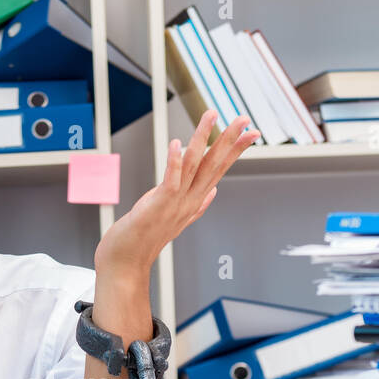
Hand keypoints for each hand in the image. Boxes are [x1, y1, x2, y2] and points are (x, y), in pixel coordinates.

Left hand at [94, 111, 257, 281]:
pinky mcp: (159, 203)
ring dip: (203, 139)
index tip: (251, 133)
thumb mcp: (177, 219)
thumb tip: (213, 192)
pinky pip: (171, 179)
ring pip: (194, 165)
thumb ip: (198, 205)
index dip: (235, 151)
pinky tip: (177, 143)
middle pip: (214, 165)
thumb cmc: (144, 239)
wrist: (127, 261)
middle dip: (229, 140)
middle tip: (243, 119)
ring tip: (211, 116)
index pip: (220, 170)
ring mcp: (176, 202)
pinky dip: (174, 160)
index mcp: (195, 201)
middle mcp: (189, 200)